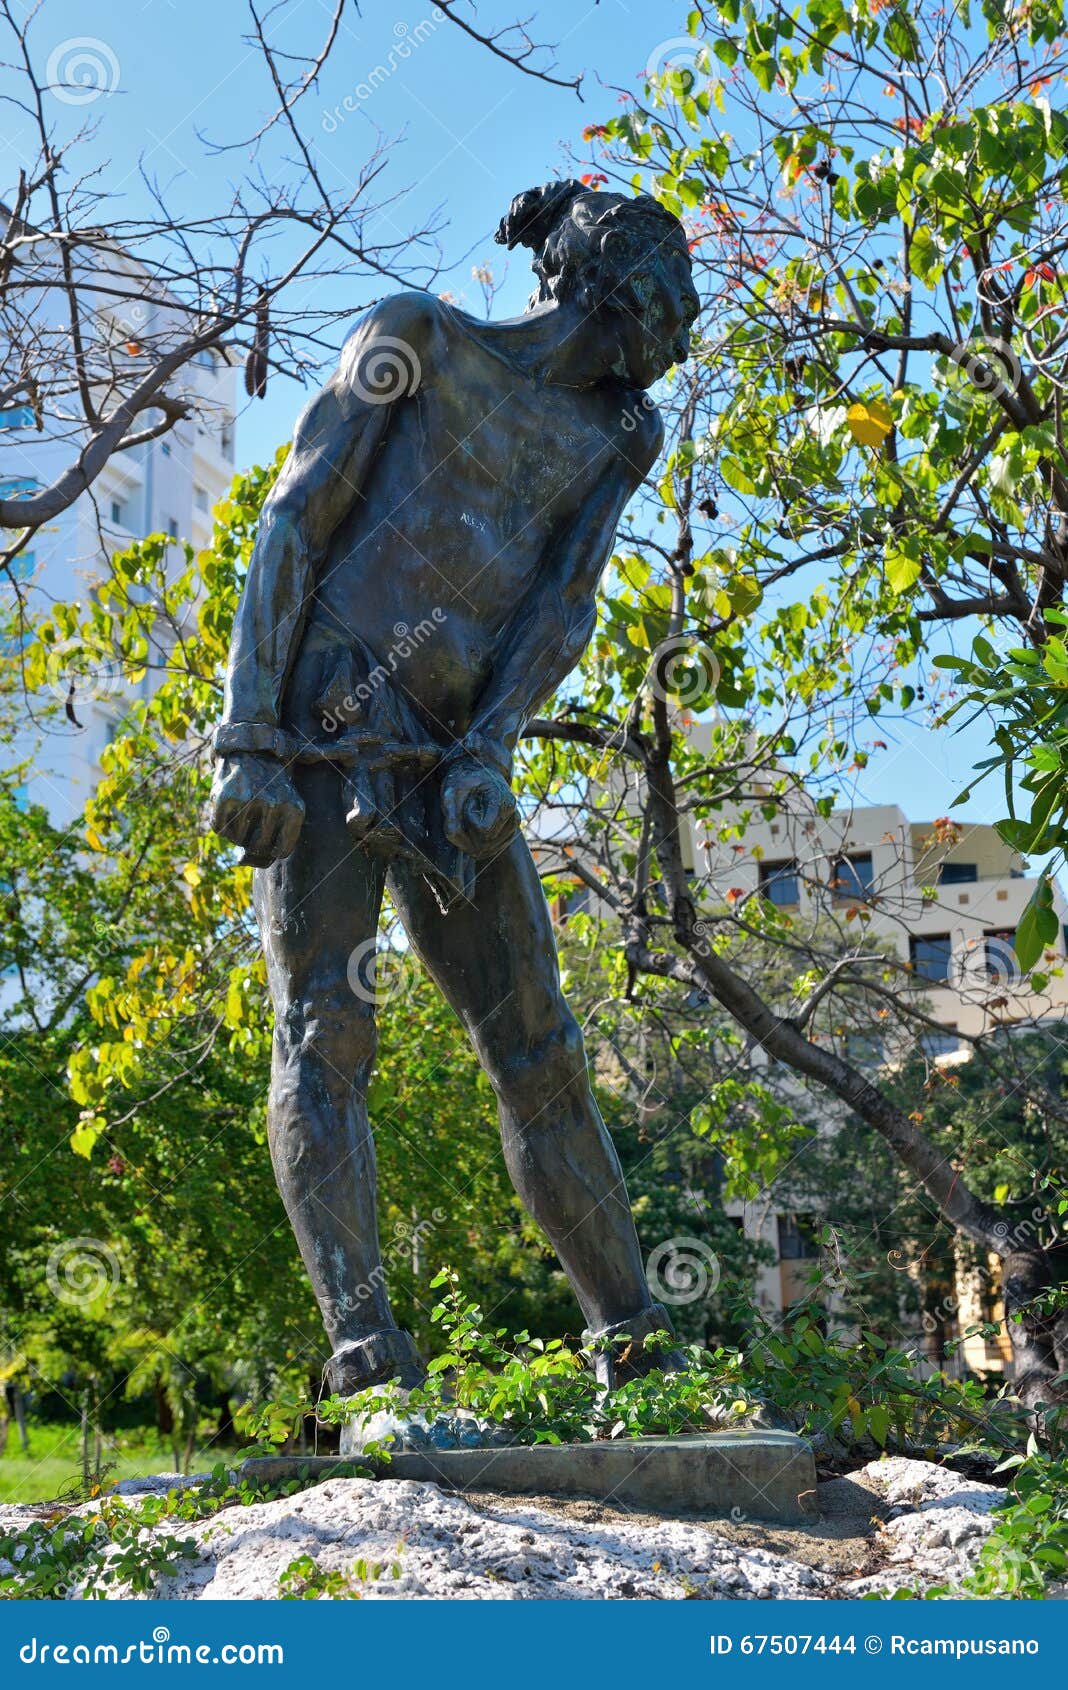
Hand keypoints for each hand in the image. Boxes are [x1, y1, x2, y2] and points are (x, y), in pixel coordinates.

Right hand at [209, 753, 304, 867]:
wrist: (252, 751)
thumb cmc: (271, 788)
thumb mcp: (283, 810)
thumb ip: (270, 840)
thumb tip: (242, 861)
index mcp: (294, 809)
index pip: (281, 851)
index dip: (272, 848)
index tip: (271, 834)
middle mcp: (273, 805)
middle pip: (258, 848)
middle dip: (253, 840)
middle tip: (254, 819)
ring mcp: (249, 800)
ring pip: (238, 841)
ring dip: (237, 832)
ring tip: (243, 810)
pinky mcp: (226, 797)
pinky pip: (221, 830)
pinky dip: (222, 824)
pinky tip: (230, 806)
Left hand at [441, 756, 517, 858]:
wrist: (477, 773)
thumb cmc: (464, 779)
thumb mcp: (452, 790)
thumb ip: (451, 813)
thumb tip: (453, 836)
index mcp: (504, 802)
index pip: (484, 830)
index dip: (468, 820)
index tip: (467, 802)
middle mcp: (514, 816)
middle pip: (485, 844)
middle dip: (467, 834)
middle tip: (465, 811)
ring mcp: (513, 828)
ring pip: (487, 851)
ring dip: (471, 839)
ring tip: (471, 816)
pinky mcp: (509, 835)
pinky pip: (489, 852)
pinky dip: (476, 843)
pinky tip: (473, 826)